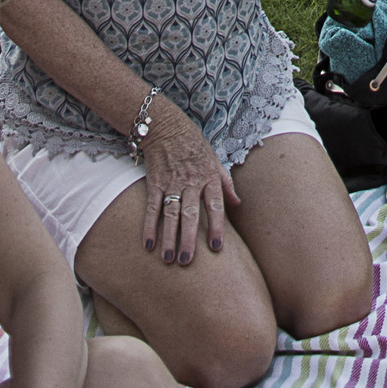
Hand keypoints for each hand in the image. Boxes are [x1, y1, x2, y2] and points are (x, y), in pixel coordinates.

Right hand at [138, 94, 238, 266]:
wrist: (167, 126)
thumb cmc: (194, 146)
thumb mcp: (214, 160)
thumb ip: (225, 183)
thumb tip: (238, 204)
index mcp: (209, 176)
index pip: (215, 204)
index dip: (216, 226)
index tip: (216, 247)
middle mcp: (191, 181)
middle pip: (190, 213)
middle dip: (189, 238)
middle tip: (187, 261)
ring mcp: (172, 182)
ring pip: (171, 213)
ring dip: (168, 237)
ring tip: (168, 259)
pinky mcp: (155, 182)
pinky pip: (152, 206)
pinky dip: (149, 225)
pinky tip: (148, 244)